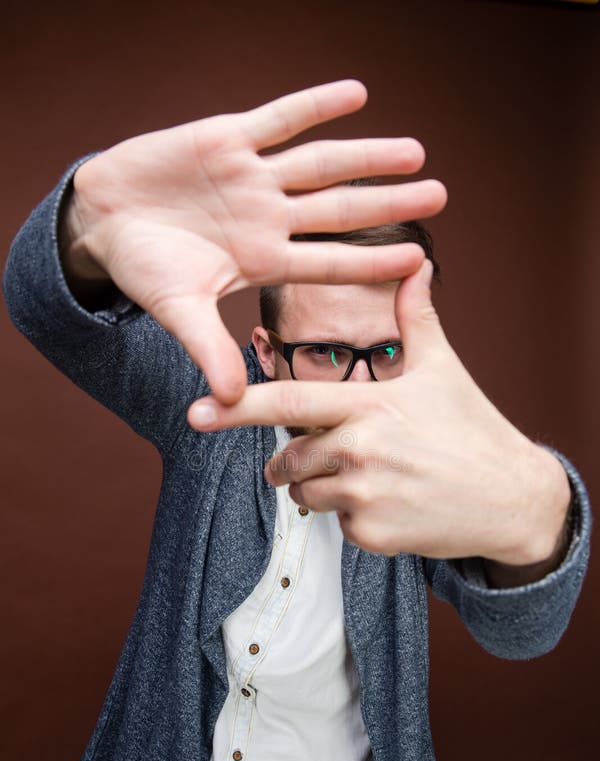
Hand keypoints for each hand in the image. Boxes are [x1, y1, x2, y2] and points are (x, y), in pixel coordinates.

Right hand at [60, 79, 446, 403]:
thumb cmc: (144, 268)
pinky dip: (315, 105)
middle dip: (388, 204)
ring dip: (366, 156)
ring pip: (320, 163)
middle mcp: (268, 217)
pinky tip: (357, 94)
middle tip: (439, 195)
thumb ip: (208, 348)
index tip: (420, 261)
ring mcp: (253, 176)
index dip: (373, 262)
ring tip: (415, 151)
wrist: (105, 220)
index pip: (330, 262)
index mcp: (263, 259)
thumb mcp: (178, 310)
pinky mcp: (227, 138)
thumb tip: (231, 399)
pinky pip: (278, 118)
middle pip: (340, 209)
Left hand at [187, 259, 571, 565]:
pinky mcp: (373, 534)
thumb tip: (417, 264)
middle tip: (321, 457)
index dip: (237, 407)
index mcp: (369, 405)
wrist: (512, 497)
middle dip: (291, 462)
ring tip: (370, 478)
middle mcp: (361, 449)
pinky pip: (338, 526)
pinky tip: (392, 505)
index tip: (195, 413)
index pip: (288, 401)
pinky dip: (354, 518)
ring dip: (322, 490)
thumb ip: (417, 318)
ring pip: (308, 495)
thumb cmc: (473, 428)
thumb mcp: (443, 369)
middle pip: (290, 459)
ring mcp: (366, 495)